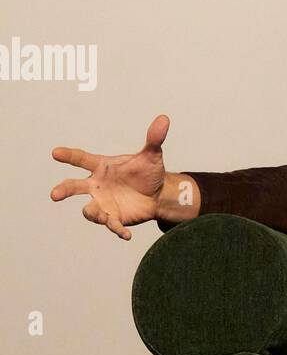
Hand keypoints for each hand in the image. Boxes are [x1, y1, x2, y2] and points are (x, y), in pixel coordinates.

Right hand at [50, 114, 170, 239]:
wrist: (157, 194)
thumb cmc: (147, 172)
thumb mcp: (152, 156)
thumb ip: (154, 139)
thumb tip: (164, 119)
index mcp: (102, 166)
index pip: (82, 159)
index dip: (69, 156)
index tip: (55, 153)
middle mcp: (97, 185)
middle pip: (75, 187)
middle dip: (64, 190)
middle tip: (54, 195)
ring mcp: (103, 202)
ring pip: (90, 210)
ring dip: (94, 213)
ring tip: (103, 216)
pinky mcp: (114, 217)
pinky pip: (112, 225)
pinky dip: (117, 230)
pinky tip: (126, 235)